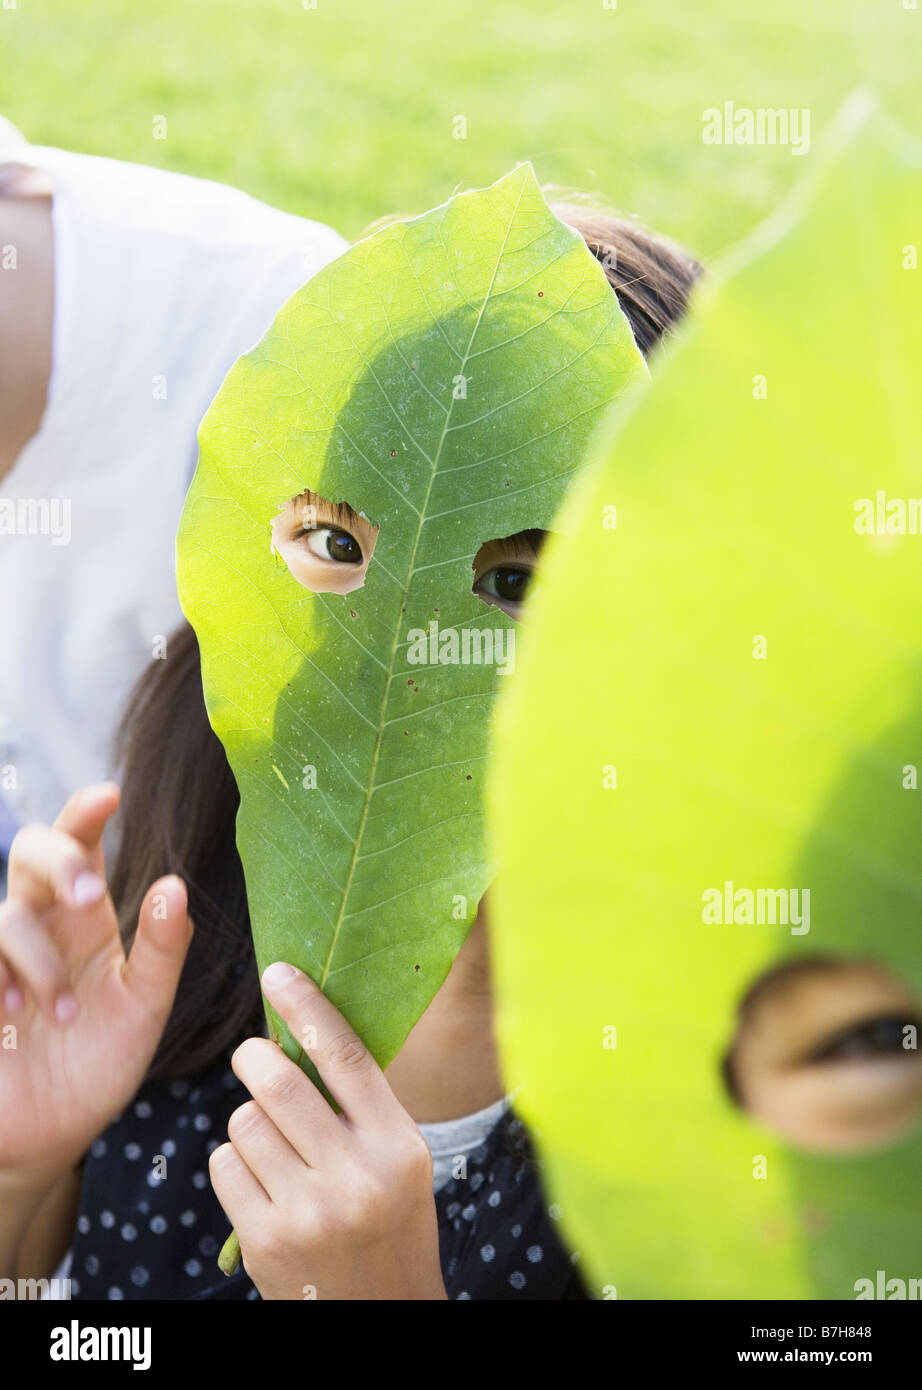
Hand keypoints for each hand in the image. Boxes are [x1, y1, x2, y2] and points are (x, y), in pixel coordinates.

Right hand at [0, 783, 193, 1184]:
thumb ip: (162, 950)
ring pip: (3, 915)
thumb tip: (175, 883)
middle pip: (29, 853)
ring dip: (37, 957)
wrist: (50, 1138)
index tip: (110, 793)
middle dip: (59, 860)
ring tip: (63, 1012)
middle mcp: (38, 926)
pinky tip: (10, 1013)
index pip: (80, 846)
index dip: (86, 813)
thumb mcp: (144, 1011)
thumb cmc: (98, 1065)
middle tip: (91, 894)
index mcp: (84, 920)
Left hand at [210, 962, 446, 1299]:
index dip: (307, 1007)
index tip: (277, 973)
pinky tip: (261, 1181)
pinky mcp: (265, 1242)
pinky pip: (224, 1164)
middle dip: (253, 1057)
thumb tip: (298, 1030)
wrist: (382, 1315)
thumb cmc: (389, 1218)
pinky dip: (234, 1161)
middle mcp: (356, 1177)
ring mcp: (308, 1213)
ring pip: (243, 1122)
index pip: (346, 1056)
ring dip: (248, 1119)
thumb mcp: (400, 1158)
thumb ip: (359, 1103)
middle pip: (278, 1083)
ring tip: (273, 1142)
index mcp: (398, 1145)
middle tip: (253, 1055)